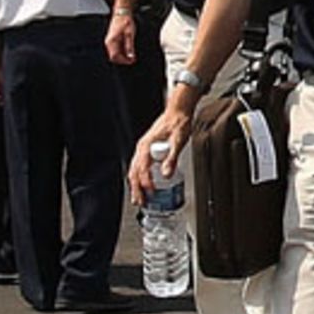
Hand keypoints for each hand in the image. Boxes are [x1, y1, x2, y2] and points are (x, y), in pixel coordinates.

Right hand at [105, 11, 135, 64]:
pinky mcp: (113, 39)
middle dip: (123, 59)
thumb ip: (129, 47)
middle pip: (114, 57)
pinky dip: (122, 51)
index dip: (123, 61)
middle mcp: (109, 42)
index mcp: (111, 42)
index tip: (132, 61)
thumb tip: (131, 57)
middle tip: (132, 58)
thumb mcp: (130, 34)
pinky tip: (129, 49)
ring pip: (115, 53)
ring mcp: (110, 41)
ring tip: (132, 54)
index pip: (114, 57)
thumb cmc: (125, 21)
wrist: (122, 12)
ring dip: (123, 55)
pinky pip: (116, 49)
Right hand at [128, 91, 194, 205]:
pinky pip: (140, 166)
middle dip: (136, 188)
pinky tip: (145, 185)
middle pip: (135, 171)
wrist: (178, 112)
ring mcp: (144, 149)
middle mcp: (142, 147)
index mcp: (146, 145)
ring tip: (140, 198)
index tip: (151, 192)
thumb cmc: (178, 123)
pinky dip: (140, 178)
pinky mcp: (148, 150)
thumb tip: (166, 174)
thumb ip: (172, 158)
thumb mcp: (178, 142)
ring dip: (136, 185)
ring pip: (135, 170)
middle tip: (140, 202)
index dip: (146, 182)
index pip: (142, 169)